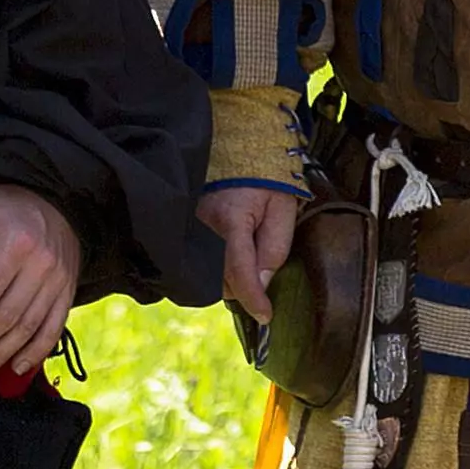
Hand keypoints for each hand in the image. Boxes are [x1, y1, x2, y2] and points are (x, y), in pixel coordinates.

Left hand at [0, 182, 82, 375]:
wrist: (53, 200)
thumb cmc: (5, 207)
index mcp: (17, 243)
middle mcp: (42, 265)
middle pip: (7, 316)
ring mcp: (59, 280)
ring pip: (29, 327)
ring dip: (3, 353)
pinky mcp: (68, 290)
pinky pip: (55, 328)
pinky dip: (37, 352)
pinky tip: (18, 366)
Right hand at [199, 183, 298, 324]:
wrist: (239, 152)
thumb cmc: (266, 180)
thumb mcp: (283, 210)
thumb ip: (275, 248)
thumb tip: (262, 284)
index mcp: (230, 221)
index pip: (239, 271)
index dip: (253, 299)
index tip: (266, 316)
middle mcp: (203, 228)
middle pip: (221, 279)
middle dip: (243, 288)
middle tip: (262, 280)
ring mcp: (190, 230)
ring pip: (208, 276)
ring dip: (229, 280)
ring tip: (248, 262)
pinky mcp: (186, 231)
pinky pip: (199, 263)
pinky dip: (216, 270)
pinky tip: (230, 261)